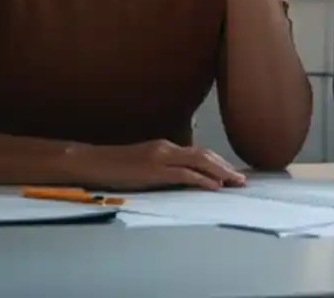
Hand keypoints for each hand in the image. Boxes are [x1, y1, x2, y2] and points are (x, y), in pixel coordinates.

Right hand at [65, 140, 246, 190]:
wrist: (91, 162)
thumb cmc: (114, 167)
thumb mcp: (144, 165)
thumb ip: (163, 168)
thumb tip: (183, 180)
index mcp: (165, 147)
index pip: (198, 153)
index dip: (218, 162)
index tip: (232, 173)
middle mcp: (166, 148)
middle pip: (204, 155)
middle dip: (225, 167)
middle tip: (242, 179)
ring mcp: (160, 157)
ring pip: (199, 161)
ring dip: (220, 172)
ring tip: (235, 182)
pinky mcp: (153, 169)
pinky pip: (183, 174)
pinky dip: (202, 179)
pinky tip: (214, 186)